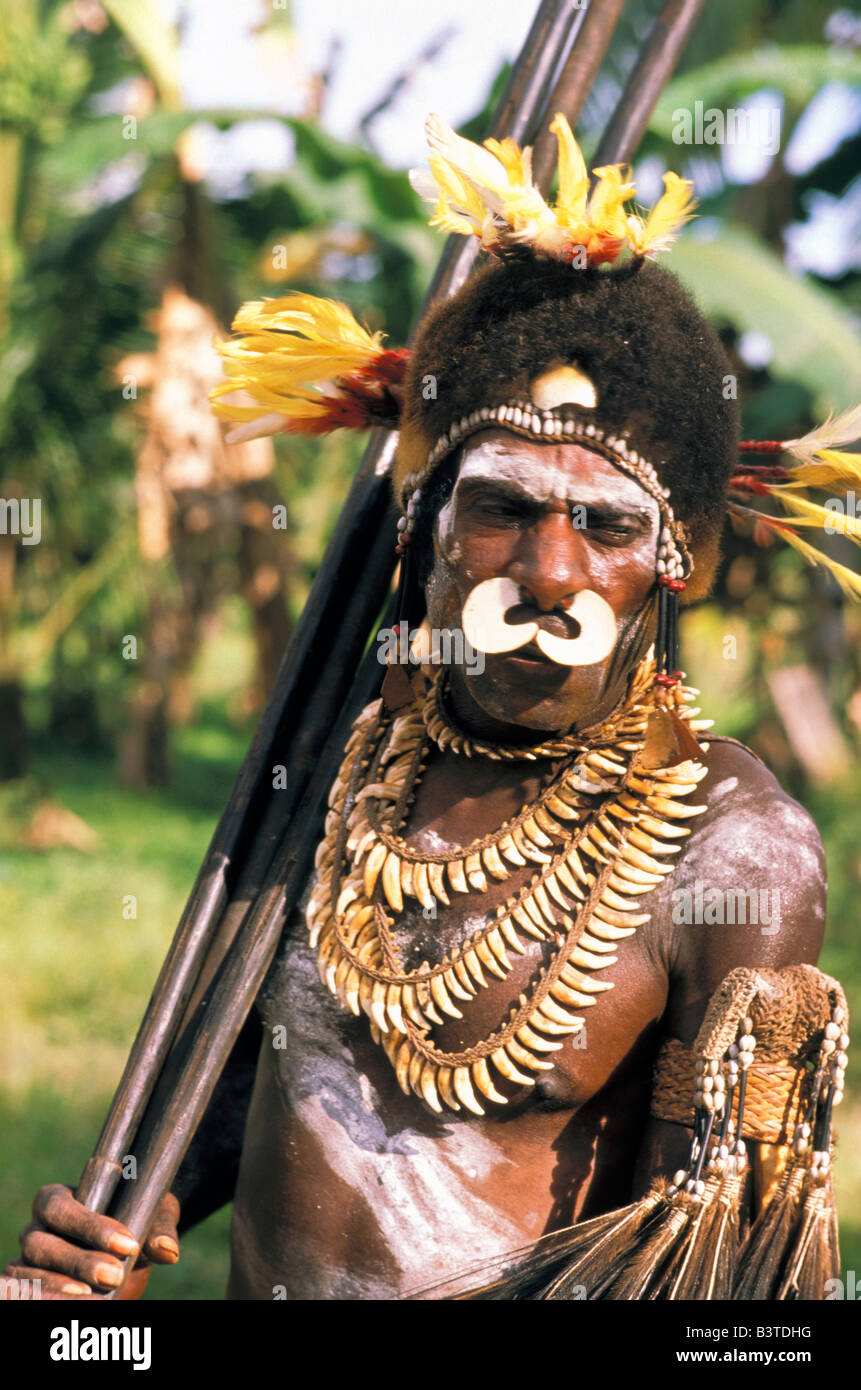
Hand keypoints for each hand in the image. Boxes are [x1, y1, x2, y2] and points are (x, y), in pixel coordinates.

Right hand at [1, 1184, 180, 1300]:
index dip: (89, 1225)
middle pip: (41, 1243)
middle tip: (116, 1275)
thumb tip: (167, 1249)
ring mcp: (30, 1261)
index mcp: (57, 1199)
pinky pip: (27, 1295)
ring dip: (62, 1287)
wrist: (126, 1258)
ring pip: (30, 1273)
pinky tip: (81, 1305)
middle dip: (80, 1260)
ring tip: (98, 1297)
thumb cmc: (135, 1225)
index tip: (126, 1244)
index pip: (61, 1206)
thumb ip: (159, 1227)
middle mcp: (37, 1228)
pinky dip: (49, 1299)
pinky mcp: (28, 1287)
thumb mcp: (152, 1217)